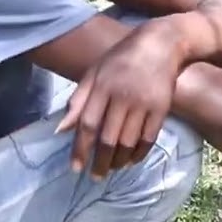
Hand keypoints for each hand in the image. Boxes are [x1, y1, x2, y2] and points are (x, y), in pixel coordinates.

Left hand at [57, 22, 182, 178]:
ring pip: (128, 142)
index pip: (88, 125)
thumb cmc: (122, 58)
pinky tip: (130, 161)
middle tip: (95, 176)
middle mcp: (122, 97)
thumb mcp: (94, 73)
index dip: (80, 149)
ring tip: (111, 168)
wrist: (162, 44)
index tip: (75, 167)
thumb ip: (78, 101)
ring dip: (118, 160)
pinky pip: (148, 138)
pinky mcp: (161, 109)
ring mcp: (144, 104)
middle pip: (108, 138)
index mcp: (102, 87)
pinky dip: (139, 153)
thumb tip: (60, 129)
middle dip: (100, 161)